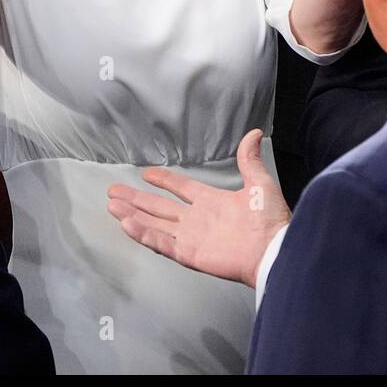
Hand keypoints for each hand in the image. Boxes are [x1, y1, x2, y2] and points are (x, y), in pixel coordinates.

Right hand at [107, 129, 290, 286]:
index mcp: (211, 202)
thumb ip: (249, 161)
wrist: (274, 250)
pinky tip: (127, 223)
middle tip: (113, 191)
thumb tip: (254, 133)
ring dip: (133, 214)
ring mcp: (191, 238)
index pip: (181, 188)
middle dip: (136, 199)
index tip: (146, 172)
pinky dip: (143, 234)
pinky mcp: (189, 254)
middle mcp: (197, 220)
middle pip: (159, 207)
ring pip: (154, 224)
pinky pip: (161, 243)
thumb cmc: (270, 220)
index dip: (164, 180)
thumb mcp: (259, 184)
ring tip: (112, 205)